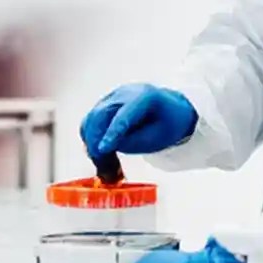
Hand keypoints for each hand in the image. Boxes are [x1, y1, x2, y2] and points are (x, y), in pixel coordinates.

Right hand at [80, 83, 196, 160]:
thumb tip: (108, 148)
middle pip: (100, 115)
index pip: (123, 115)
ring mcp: (112, 98)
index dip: (112, 133)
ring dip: (92, 145)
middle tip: (102, 168)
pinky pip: (90, 123)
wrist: (172, 108)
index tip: (103, 150)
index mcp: (144, 96)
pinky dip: (92, 142)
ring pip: (91, 120)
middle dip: (96, 143)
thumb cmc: (169, 122)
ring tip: (105, 169)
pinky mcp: (104, 106)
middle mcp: (124, 93)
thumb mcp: (159, 137)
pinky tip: (102, 159)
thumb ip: (134, 142)